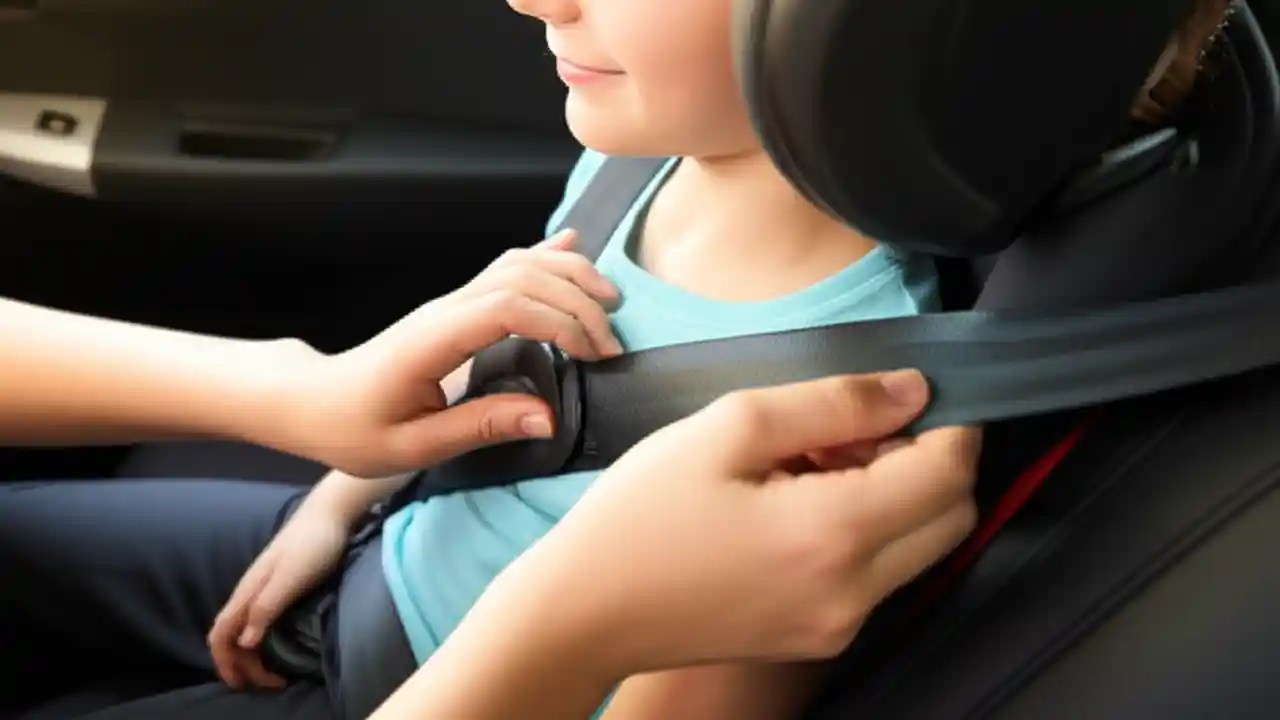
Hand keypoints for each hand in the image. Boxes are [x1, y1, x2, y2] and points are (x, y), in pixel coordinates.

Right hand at [207, 499, 349, 690]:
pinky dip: (261, 639)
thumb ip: (266, 607)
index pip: (221, 635)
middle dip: (239, 665)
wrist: (330, 514)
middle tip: (268, 684)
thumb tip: (246, 641)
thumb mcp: (290, 578)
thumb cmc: (313, 544)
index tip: (245, 685)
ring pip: (243, 628)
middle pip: (229, 636)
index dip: (226, 664)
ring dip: (251, 654)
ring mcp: (262, 587)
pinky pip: (257, 618)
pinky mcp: (277, 584)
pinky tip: (278, 643)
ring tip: (274, 672)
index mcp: (247, 592)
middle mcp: (249, 591)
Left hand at [264, 230, 621, 476]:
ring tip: (609, 303)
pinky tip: (571, 248)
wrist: (312, 400)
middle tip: (611, 346)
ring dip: (568, 276)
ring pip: (518, 264)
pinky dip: (544, 257)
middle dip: (578, 304)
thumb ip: (481, 427)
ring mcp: (449, 302)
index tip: (594, 357)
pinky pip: (504, 268)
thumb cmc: (354, 428)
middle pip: (524, 278)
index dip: (561, 324)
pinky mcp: (455, 306)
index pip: (510, 308)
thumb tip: (548, 417)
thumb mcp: (414, 446)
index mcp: (433, 340)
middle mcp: (445, 310)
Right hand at [490, 370, 979, 678]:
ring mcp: (840, 624)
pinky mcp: (821, 637)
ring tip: (816, 462)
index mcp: (833, 534)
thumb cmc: (641, 516)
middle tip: (857, 426)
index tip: (918, 392)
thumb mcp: (730, 427)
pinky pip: (880, 575)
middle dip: (929, 458)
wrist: (587, 611)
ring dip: (898, 494)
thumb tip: (911, 390)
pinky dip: (868, 529)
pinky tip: (801, 502)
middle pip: (953, 515)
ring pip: (921, 546)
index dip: (951, 420)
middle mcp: (853, 592)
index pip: (949, 471)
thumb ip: (834, 402)